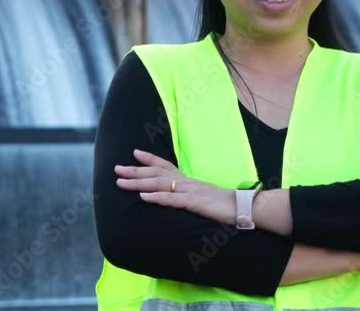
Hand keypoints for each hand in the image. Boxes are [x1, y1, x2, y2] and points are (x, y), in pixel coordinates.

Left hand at [115, 149, 236, 224]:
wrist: (243, 207)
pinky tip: (143, 197)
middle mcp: (186, 182)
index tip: (134, 153)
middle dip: (135, 171)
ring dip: (138, 183)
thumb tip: (178, 196)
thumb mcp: (204, 196)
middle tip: (116, 169)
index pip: (166, 166)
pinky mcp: (194, 203)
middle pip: (156, 174)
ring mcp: (189, 191)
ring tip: (121, 182)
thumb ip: (190, 194)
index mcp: (188, 181)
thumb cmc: (225, 204)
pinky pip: (172, 200)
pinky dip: (156, 198)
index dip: (150, 159)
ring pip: (159, 185)